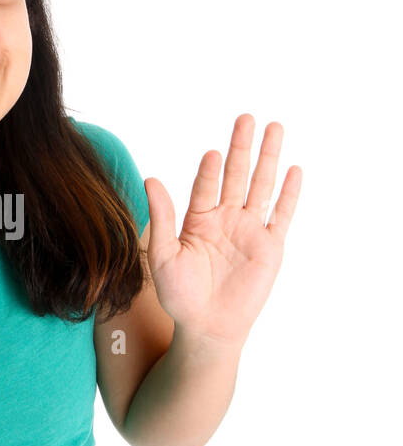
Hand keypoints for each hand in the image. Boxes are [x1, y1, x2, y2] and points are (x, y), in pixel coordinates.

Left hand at [144, 114, 301, 348]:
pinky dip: (289, 194)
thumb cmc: (180, 295)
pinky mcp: (270, 247)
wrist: (207, 328)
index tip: (213, 153)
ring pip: (261, 186)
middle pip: (236, 175)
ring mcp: (250, 230)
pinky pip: (282, 216)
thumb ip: (162, 216)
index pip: (206, 185)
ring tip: (274, 128)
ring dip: (268, 159)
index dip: (210, 170)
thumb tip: (150, 179)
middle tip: (247, 117)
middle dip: (242, 147)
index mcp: (199, 219)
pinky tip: (294, 170)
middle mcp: (226, 219)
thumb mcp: (164, 255)